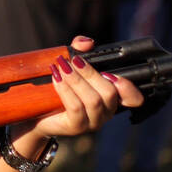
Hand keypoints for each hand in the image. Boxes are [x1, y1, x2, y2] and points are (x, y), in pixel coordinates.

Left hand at [25, 36, 143, 138]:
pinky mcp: (77, 127)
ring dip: (76, 80)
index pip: (134, 99)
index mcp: (112, 98)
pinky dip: (66, 89)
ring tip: (62, 66)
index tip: (112, 74)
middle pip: (109, 93)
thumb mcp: (71, 67)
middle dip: (91, 73)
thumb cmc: (59, 89)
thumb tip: (87, 43)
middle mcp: (106, 112)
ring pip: (93, 100)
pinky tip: (56, 78)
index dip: (129, 88)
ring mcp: (93, 122)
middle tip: (74, 60)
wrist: (38, 113)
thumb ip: (80, 51)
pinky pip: (76, 107)